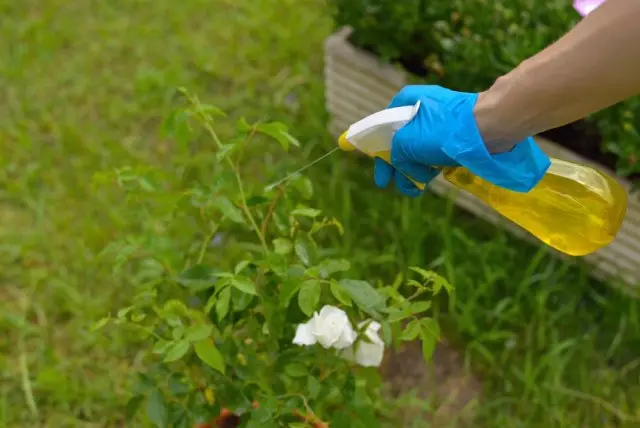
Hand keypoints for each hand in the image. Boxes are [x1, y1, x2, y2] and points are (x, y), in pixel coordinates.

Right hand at [374, 85, 550, 196]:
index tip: (381, 179)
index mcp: (406, 101)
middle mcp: (422, 106)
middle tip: (400, 187)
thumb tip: (404, 167)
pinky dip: (432, 164)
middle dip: (399, 168)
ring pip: (420, 148)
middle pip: (401, 142)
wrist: (491, 126)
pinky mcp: (456, 130)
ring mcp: (441, 119)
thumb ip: (395, 155)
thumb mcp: (407, 143)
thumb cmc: (444, 132)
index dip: (379, 156)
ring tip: (417, 188)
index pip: (383, 130)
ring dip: (416, 169)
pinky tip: (434, 176)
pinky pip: (437, 149)